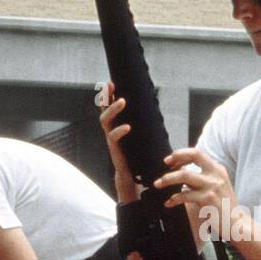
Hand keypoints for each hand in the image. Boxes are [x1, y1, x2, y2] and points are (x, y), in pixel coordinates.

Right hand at [97, 82, 141, 202]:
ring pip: (106, 121)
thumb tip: (157, 109)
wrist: (133, 177)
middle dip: (106, 97)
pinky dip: (119, 131)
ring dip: (113, 110)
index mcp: (116, 126)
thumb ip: (144, 125)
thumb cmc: (137, 156)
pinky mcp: (115, 150)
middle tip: (111, 86)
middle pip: (104, 109)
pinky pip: (113, 138)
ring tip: (122, 101)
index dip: (108, 95)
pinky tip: (127, 127)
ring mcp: (111, 140)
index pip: (109, 107)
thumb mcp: (141, 137)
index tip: (111, 83)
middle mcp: (111, 131)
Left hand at [153, 148, 239, 233]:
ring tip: (158, 184)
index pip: (198, 153)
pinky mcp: (207, 199)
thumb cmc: (224, 207)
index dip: (182, 154)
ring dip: (168, 179)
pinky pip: (184, 195)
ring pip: (184, 175)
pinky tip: (169, 202)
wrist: (236, 223)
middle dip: (176, 158)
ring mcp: (212, 186)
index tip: (170, 161)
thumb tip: (182, 172)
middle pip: (194, 156)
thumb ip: (204, 178)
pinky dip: (173, 199)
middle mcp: (216, 174)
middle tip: (164, 166)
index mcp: (218, 169)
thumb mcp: (218, 186)